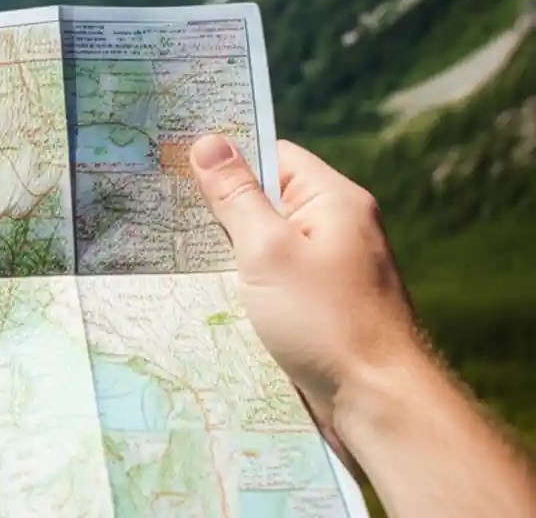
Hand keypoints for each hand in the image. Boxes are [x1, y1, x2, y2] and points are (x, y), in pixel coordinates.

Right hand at [188, 135, 420, 458]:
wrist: (378, 401)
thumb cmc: (323, 320)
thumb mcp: (267, 251)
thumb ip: (235, 196)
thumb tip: (208, 141)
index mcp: (335, 200)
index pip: (274, 156)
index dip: (228, 158)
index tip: (178, 162)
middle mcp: (339, 227)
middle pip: (269, 200)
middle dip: (220, 207)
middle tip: (164, 207)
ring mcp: (333, 269)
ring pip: (269, 243)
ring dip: (231, 250)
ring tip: (177, 251)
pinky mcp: (325, 306)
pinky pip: (278, 278)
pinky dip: (247, 281)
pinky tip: (212, 292)